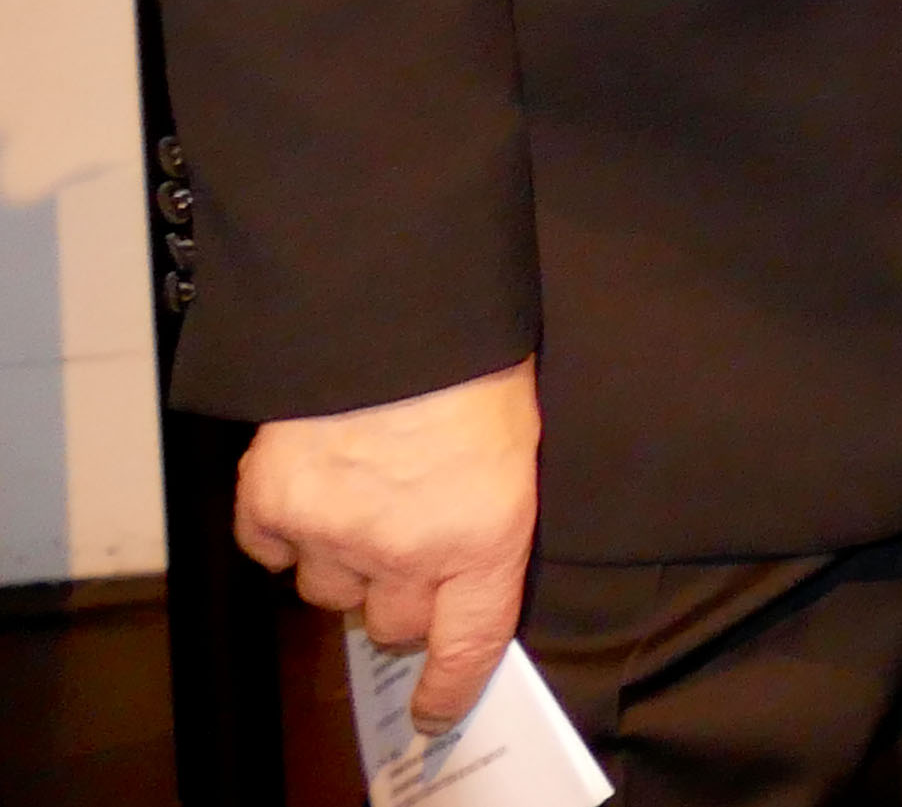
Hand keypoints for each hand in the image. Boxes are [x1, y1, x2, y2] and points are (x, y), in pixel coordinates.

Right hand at [236, 360, 540, 731]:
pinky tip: (310, 486)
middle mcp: (407, 548)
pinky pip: (272, 551)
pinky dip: (284, 530)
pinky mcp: (273, 502)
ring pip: (329, 592)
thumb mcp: (513, 447)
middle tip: (406, 544)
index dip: (449, 687)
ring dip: (344, 561)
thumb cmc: (474, 365)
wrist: (398, 306)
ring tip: (362, 496)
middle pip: (393, 623)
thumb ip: (484, 519)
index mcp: (485, 536)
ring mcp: (334, 530)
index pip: (468, 644)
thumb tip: (456, 572)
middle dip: (400, 596)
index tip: (435, 712)